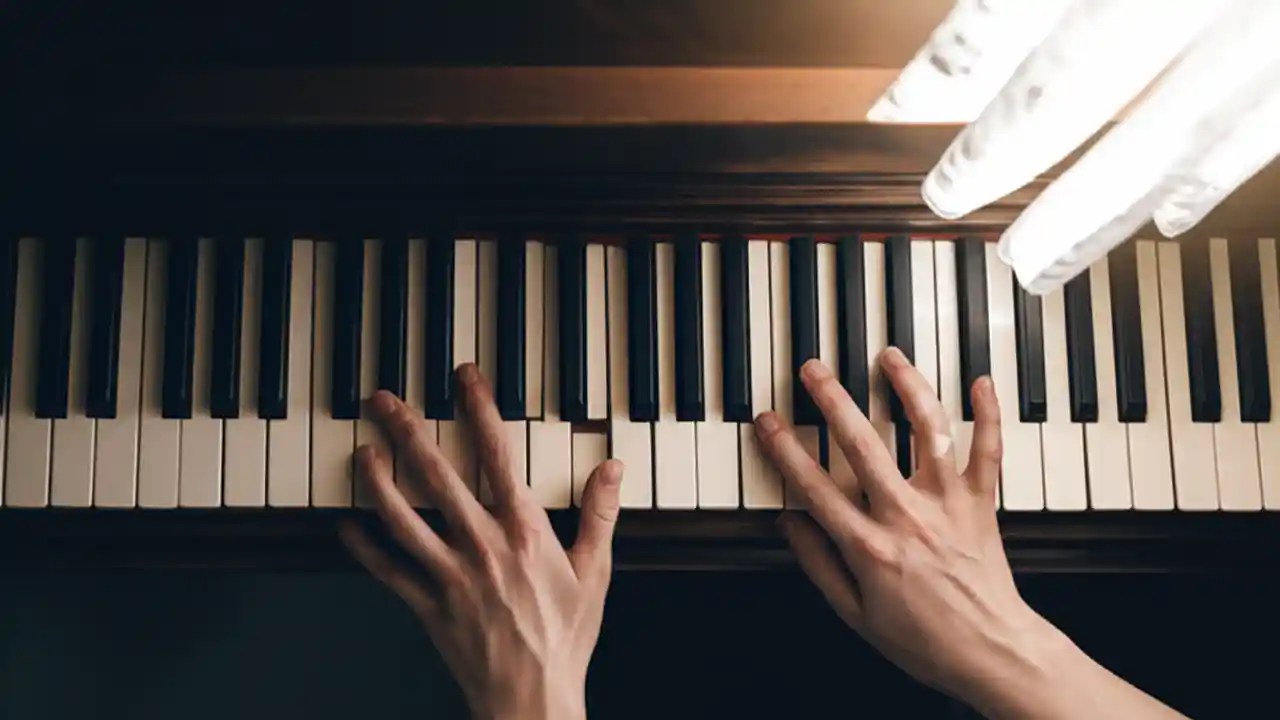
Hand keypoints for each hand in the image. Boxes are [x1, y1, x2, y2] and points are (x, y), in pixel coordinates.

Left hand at [339, 364, 622, 719]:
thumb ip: (600, 514)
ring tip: (363, 451)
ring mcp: (450, 575)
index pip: (497, 455)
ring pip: (402, 517)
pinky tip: (348, 525)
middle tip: (384, 401)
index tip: (463, 378)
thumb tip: (613, 468)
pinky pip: (388, 571)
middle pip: (437, 475)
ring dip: (378, 480)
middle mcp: (482, 546)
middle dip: (407, 431)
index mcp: (525, 532)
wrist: (533, 698)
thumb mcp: (596, 572)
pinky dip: (364, 547)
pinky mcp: (427, 605)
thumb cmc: (565, 638)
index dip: (478, 410)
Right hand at [757, 350, 1184, 718]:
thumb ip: (819, 564)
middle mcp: (908, 517)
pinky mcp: (982, 503)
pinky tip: (980, 382)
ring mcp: (948, 505)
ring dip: (908, 388)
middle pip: (864, 445)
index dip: (786, 450)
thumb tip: (790, 523)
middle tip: (814, 370)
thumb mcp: (854, 614)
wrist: (992, 652)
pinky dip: (989, 414)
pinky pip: (989, 451)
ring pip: (928, 432)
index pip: (815, 487)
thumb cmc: (925, 640)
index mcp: (870, 548)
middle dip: (833, 401)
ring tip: (889, 357)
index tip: (769, 422)